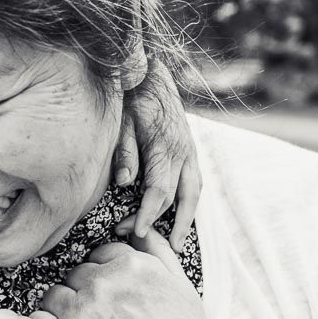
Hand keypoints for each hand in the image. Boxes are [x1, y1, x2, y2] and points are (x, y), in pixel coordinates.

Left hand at [40, 230, 255, 318]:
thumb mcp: (181, 285)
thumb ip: (157, 251)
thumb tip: (133, 227)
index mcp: (133, 264)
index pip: (100, 256)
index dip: (105, 280)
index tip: (113, 303)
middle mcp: (107, 281)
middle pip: (75, 274)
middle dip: (84, 294)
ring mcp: (85, 308)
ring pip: (55, 295)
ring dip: (64, 311)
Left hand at [112, 60, 202, 252]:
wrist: (151, 74)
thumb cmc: (131, 98)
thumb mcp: (122, 121)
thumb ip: (124, 152)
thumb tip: (124, 183)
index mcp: (166, 147)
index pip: (160, 190)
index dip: (148, 214)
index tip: (135, 232)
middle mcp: (185, 152)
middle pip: (182, 198)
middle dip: (166, 224)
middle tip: (150, 245)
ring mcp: (191, 152)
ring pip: (195, 193)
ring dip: (187, 220)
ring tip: (177, 244)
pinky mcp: (190, 151)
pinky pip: (195, 183)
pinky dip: (189, 204)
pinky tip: (180, 219)